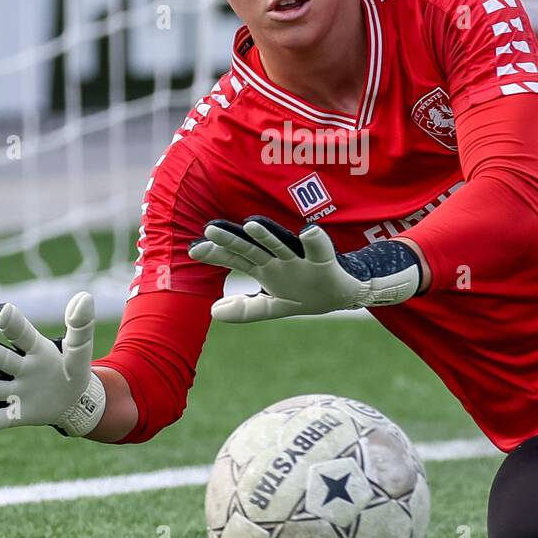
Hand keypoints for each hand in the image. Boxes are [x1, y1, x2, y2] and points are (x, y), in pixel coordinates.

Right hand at [0, 293, 105, 435]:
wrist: (72, 400)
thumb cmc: (72, 368)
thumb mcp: (80, 350)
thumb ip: (81, 327)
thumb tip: (84, 297)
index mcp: (35, 348)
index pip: (23, 334)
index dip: (14, 323)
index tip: (2, 312)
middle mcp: (19, 367)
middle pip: (2, 358)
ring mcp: (15, 391)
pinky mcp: (16, 414)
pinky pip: (0, 419)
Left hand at [188, 216, 420, 323]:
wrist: (343, 294)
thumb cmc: (306, 293)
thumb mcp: (274, 306)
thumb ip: (246, 309)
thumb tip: (213, 312)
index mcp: (266, 267)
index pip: (236, 258)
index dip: (217, 254)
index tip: (194, 250)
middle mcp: (279, 258)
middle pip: (252, 247)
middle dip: (232, 240)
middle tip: (209, 229)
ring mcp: (300, 258)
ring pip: (281, 244)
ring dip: (267, 234)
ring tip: (251, 224)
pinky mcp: (324, 260)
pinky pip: (319, 248)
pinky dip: (315, 239)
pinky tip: (309, 230)